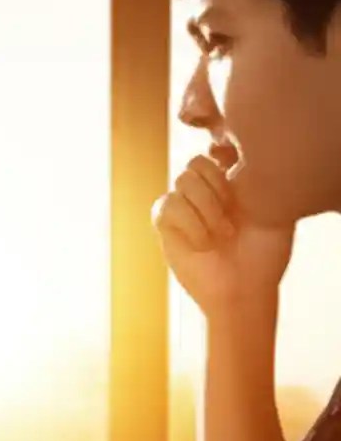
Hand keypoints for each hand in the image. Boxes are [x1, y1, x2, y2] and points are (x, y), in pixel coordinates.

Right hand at [152, 155, 293, 316]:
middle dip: (217, 186)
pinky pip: (167, 206)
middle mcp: (205, 193)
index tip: (239, 182)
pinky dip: (190, 224)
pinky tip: (203, 243)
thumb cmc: (264, 253)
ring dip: (206, 208)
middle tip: (233, 214)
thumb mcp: (274, 208)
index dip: (222, 157)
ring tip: (221, 234)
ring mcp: (184, 208)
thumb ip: (258, 178)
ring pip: (182, 181)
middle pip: (196, 163)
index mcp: (230, 184)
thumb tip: (230, 156)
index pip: (216, 152)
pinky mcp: (166, 225)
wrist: (245, 288)